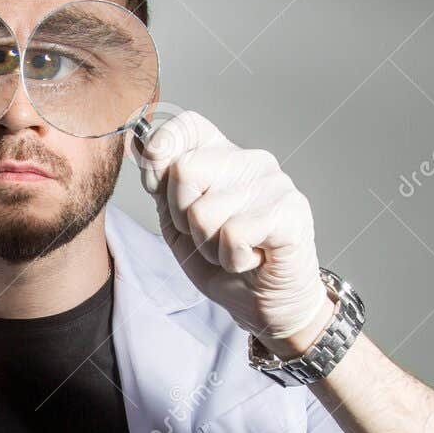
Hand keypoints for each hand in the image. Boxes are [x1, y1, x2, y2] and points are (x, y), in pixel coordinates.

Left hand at [136, 111, 332, 357]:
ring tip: (231, 252)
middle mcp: (252, 160)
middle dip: (181, 217)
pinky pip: (233, 234)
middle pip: (183, 170)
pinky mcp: (291, 213)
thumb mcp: (177, 223)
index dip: (162, 152)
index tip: (160, 188)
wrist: (264, 306)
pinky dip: (231, 259)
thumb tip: (142, 143)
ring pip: (204, 211)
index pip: (186, 125)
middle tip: (208, 237)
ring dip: (208, 247)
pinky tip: (250, 260)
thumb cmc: (222, 263)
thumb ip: (161, 185)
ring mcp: (275, 184)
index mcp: (223, 156)